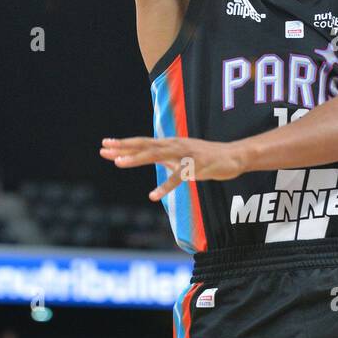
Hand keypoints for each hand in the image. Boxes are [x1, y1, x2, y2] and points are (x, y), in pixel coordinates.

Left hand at [100, 135, 245, 200]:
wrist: (233, 156)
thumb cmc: (206, 157)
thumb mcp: (181, 156)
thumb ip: (165, 158)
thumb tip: (148, 158)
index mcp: (170, 144)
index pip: (143, 142)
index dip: (124, 144)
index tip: (104, 144)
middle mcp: (174, 146)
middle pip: (145, 145)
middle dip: (123, 147)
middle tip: (104, 148)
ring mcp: (184, 155)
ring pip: (157, 155)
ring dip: (137, 158)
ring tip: (118, 163)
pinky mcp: (195, 167)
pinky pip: (178, 178)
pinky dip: (165, 186)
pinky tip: (153, 195)